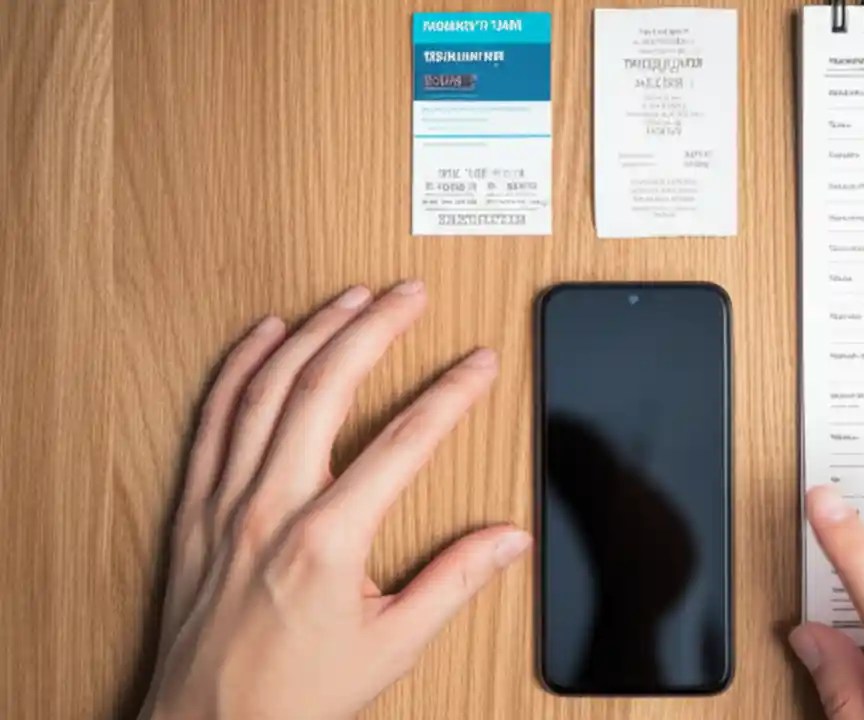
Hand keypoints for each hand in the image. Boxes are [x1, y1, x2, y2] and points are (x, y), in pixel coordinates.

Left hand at [141, 281, 530, 719]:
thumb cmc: (293, 696)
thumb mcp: (393, 648)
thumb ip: (454, 584)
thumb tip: (508, 540)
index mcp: (328, 541)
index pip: (404, 441)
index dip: (451, 393)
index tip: (478, 363)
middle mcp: (271, 507)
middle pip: (327, 388)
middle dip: (375, 329)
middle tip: (409, 295)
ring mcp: (226, 501)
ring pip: (267, 389)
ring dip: (312, 333)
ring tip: (350, 298)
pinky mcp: (195, 508)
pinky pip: (212, 418)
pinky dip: (238, 367)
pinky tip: (263, 336)